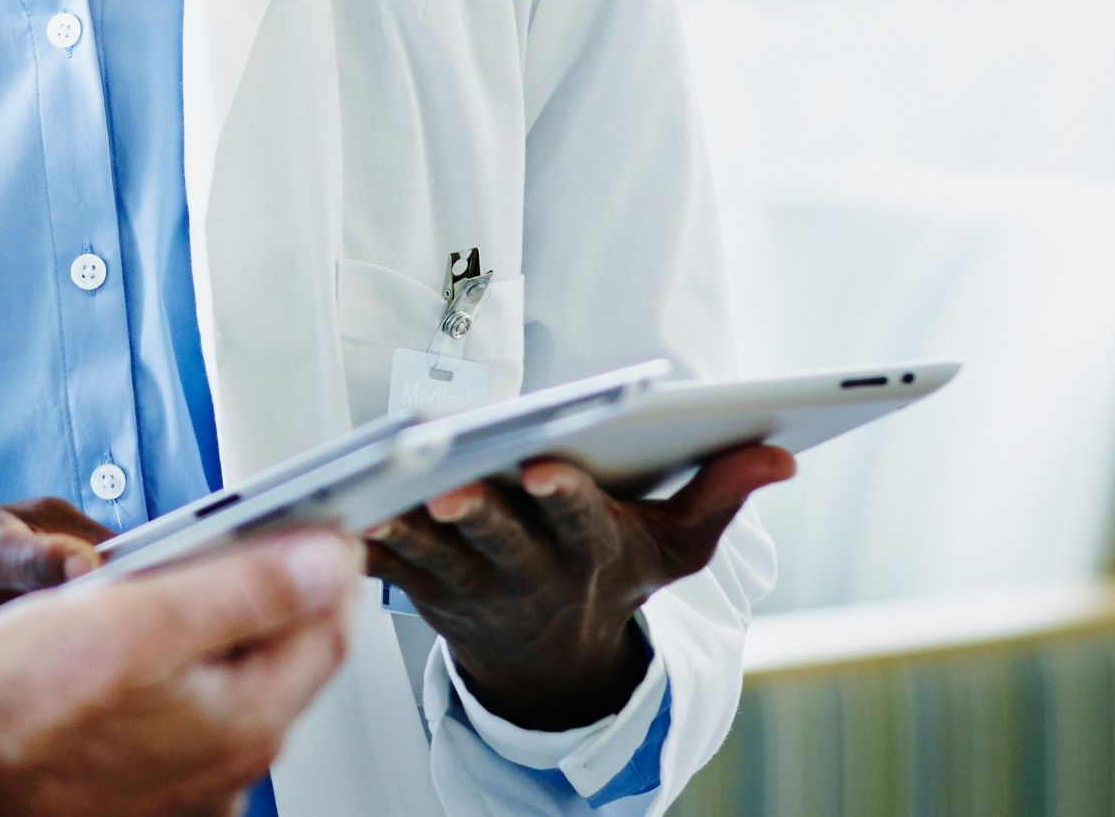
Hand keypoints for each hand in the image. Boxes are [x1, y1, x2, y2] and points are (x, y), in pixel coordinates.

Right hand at [0, 525, 359, 816]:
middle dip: (270, 592)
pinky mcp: (153, 795)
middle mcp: (231, 772)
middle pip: (286, 658)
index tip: (318, 514)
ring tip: (169, 589)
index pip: (329, 626)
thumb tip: (331, 560)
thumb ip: (247, 587)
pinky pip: (193, 720)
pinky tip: (136, 651)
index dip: (326, 560)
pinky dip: (183, 675)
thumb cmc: (21, 699)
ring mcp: (192, 790)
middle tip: (238, 536)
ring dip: (221, 632)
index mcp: (246, 725)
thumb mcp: (139, 618)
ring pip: (237, 686)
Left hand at [363, 443, 791, 730]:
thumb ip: (723, 494)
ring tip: (380, 495)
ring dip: (406, 529)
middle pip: (500, 542)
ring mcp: (471, 586)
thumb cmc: (614, 575)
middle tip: (450, 486)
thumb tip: (783, 452)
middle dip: (478, 514)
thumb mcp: (679, 548)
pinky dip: (360, 542)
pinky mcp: (422, 588)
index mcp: (592, 554)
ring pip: (434, 556)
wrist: (551, 661)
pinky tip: (332, 511)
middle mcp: (530, 574)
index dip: (563, 499)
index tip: (543, 469)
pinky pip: (384, 567)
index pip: (580, 524)